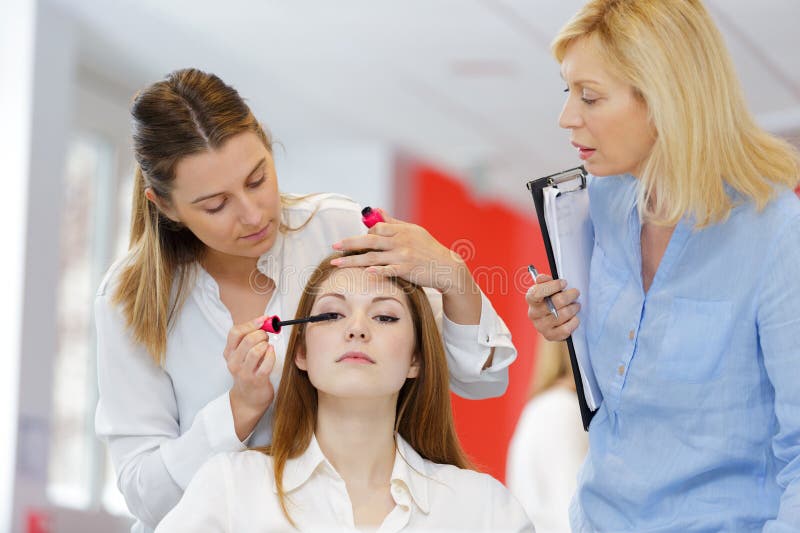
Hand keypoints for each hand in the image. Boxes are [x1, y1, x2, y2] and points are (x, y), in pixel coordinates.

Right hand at [223, 317, 275, 441]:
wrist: (248, 399)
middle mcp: (234, 362)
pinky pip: (266, 364)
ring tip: (268, 347)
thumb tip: (265, 321)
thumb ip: (249, 338)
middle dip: (262, 334)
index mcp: (229, 353)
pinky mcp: (256, 380)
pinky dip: (271, 355)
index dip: (251, 323)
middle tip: (267, 336)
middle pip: (248, 339)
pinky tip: (271, 354)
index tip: (263, 320)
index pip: (235, 332)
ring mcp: (244, 372)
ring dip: (266, 344)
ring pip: (257, 350)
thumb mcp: (242, 355)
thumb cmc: (248, 372)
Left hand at [331, 209, 468, 293]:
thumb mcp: (413, 231)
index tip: (354, 240)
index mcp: (402, 230)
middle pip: (370, 240)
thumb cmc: (429, 248)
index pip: (377, 228)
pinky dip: (377, 270)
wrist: (446, 267)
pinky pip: (388, 270)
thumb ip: (394, 223)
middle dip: (350, 243)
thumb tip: (377, 211)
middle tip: (335, 247)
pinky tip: (365, 272)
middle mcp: (401, 242)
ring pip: (373, 257)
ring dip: (353, 260)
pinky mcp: (407, 270)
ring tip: (337, 263)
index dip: (364, 233)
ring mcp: (403, 256)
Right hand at [526, 274, 580, 340]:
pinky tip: (574, 318)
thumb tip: (541, 278)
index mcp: (531, 299)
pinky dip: (573, 322)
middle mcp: (533, 314)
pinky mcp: (549, 336)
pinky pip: (565, 329)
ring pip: (563, 315)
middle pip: (556, 302)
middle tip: (575, 293)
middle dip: (569, 295)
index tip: (564, 283)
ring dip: (573, 308)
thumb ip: (545, 281)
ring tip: (576, 305)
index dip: (552, 286)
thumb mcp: (547, 289)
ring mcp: (541, 326)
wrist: (551, 321)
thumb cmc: (550, 301)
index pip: (537, 292)